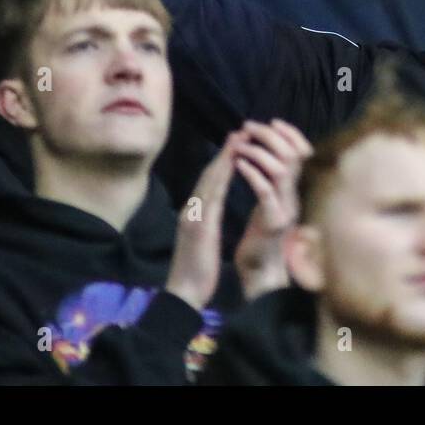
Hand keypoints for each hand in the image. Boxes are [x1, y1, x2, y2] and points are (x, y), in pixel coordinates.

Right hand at [165, 143, 236, 310]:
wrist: (184, 293)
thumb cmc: (197, 271)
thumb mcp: (203, 241)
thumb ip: (206, 223)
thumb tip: (212, 210)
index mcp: (194, 214)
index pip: (210, 182)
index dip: (222, 161)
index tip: (236, 143)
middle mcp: (191, 210)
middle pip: (209, 175)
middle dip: (224, 152)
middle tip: (239, 131)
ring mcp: (193, 216)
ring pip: (209, 181)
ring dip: (224, 159)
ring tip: (237, 140)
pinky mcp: (198, 226)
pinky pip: (211, 198)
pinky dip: (221, 180)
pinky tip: (231, 167)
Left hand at [233, 120, 312, 300]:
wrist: (259, 275)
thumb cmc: (259, 241)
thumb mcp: (269, 207)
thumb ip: (273, 185)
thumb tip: (266, 158)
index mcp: (293, 192)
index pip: (301, 154)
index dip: (289, 134)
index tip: (271, 121)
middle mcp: (295, 197)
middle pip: (293, 155)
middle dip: (271, 136)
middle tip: (249, 126)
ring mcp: (287, 209)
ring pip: (281, 169)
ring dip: (259, 151)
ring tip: (239, 144)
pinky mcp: (274, 223)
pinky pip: (266, 192)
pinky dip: (252, 174)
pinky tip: (238, 164)